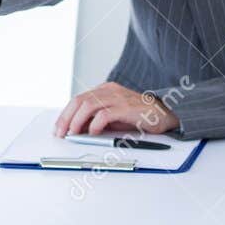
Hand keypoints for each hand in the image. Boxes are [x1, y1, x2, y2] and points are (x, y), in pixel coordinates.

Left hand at [53, 81, 179, 137]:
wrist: (165, 114)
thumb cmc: (139, 116)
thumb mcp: (114, 116)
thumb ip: (97, 119)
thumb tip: (78, 129)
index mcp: (105, 90)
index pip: (78, 99)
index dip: (65, 114)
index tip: (59, 128)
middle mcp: (109, 91)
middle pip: (79, 101)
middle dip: (66, 118)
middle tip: (61, 133)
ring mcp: (118, 97)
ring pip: (88, 105)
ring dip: (77, 121)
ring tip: (74, 133)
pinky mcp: (126, 107)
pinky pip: (104, 114)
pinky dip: (95, 124)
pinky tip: (94, 132)